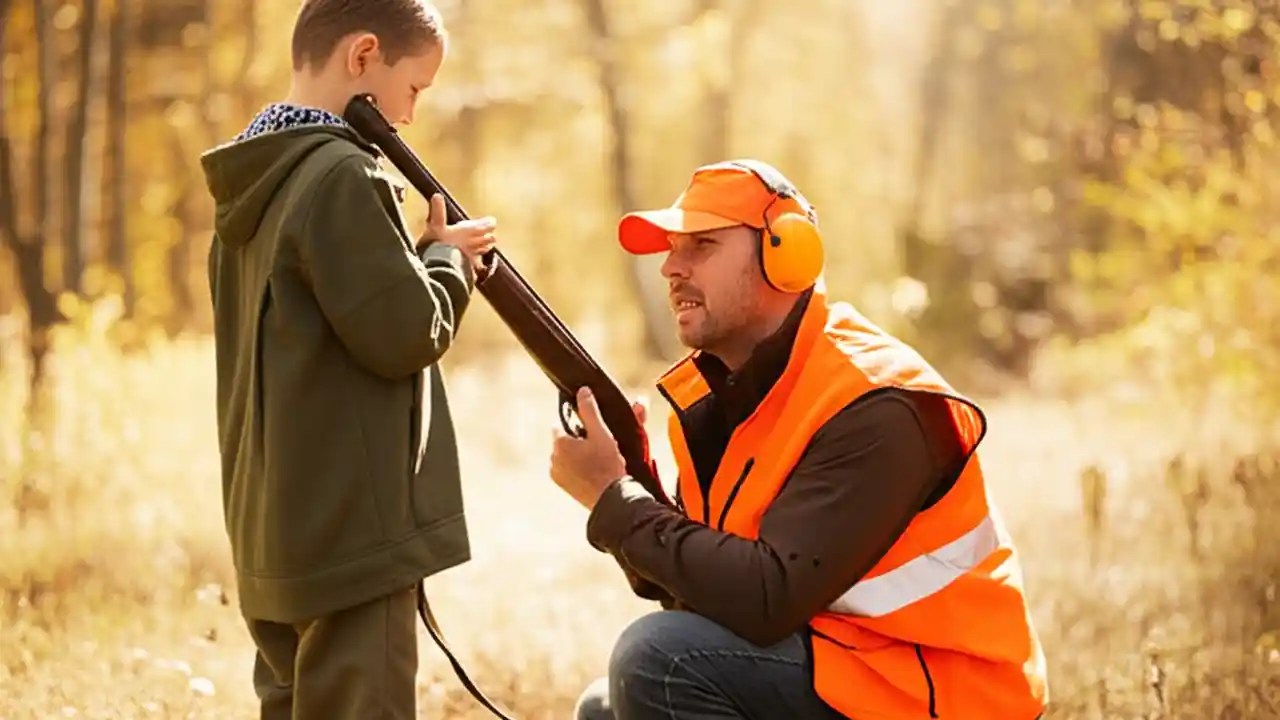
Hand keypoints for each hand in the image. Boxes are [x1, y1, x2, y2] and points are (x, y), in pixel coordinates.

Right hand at [419, 193, 496, 270]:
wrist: (440, 266)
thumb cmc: (438, 244)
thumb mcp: (435, 226)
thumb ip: (438, 212)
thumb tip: (437, 195)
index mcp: (469, 230)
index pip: (487, 225)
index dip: (489, 223)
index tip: (492, 221)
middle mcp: (474, 243)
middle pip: (489, 239)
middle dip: (489, 236)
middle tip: (489, 234)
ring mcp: (473, 256)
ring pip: (484, 250)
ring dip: (485, 247)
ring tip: (486, 246)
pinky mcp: (470, 268)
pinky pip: (478, 266)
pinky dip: (479, 264)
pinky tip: (478, 267)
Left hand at [550, 387, 646, 510]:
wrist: (610, 498)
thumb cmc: (606, 465)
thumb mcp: (601, 433)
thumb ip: (590, 410)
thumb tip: (583, 391)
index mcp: (559, 442)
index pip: (562, 425)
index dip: (578, 427)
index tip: (592, 433)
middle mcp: (553, 458)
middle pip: (564, 441)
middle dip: (578, 442)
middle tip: (598, 448)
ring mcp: (557, 474)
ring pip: (566, 456)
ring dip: (577, 456)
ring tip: (597, 462)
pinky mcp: (563, 486)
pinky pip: (568, 471)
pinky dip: (577, 470)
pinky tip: (593, 473)